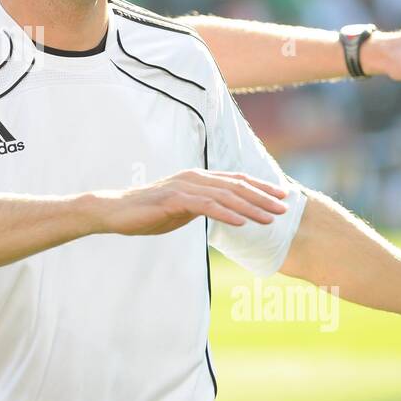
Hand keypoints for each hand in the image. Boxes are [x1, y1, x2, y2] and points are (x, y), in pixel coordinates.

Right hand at [93, 169, 289, 235]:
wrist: (115, 212)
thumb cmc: (147, 212)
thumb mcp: (182, 209)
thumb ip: (203, 206)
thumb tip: (225, 213)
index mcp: (198, 178)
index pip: (236, 180)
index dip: (261, 188)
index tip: (282, 197)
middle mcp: (194, 177)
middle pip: (236, 185)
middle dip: (263, 197)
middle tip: (285, 208)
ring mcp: (184, 187)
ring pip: (225, 196)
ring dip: (250, 208)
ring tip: (270, 218)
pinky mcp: (173, 199)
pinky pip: (205, 206)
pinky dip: (226, 213)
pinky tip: (242, 222)